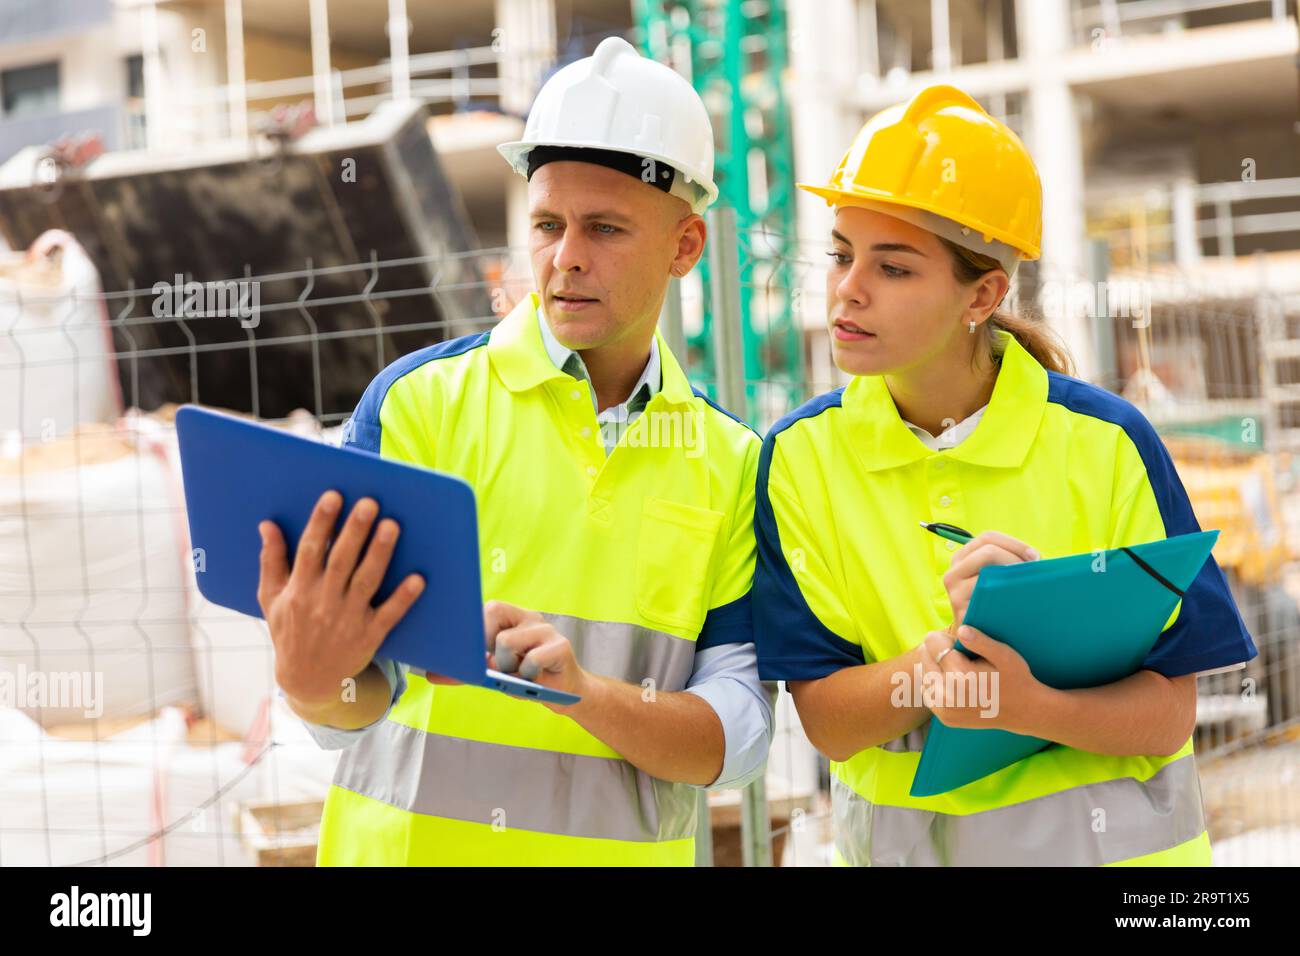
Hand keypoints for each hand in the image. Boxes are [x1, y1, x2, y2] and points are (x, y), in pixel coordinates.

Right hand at [257, 490, 427, 709]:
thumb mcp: (271, 598)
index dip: (321, 522)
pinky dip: (403, 598)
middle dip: (355, 531)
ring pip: (366, 582)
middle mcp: (322, 602)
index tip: (334, 496)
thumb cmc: (290, 631)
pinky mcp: (369, 636)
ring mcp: (347, 619)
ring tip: (392, 526)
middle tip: (370, 502)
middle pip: (341, 561)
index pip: (310, 550)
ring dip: (380, 554)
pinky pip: (388, 615)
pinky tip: (418, 579)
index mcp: (298, 590)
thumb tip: (267, 525)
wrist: (308, 681)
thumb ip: (271, 560)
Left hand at [484, 600, 589, 709]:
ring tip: (521, 673)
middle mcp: (530, 618)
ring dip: (507, 665)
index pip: (490, 607)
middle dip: (488, 644)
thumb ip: (480, 664)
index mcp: (515, 618)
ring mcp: (547, 630)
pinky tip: (535, 677)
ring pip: (506, 640)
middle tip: (502, 664)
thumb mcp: (499, 671)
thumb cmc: (528, 679)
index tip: (478, 652)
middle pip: (493, 613)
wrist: (563, 693)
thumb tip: (450, 670)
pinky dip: (526, 674)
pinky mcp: (561, 646)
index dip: (477, 628)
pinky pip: (531, 659)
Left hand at [918, 625, 1044, 731]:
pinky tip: (957, 683)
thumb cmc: (1015, 677)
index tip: (959, 642)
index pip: (932, 642)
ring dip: (936, 667)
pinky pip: (929, 691)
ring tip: (961, 670)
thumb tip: (960, 630)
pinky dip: (938, 684)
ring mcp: (944, 709)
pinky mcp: (944, 717)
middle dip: (939, 651)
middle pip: (925, 657)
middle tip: (962, 657)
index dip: (944, 637)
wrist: (1024, 711)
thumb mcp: (1004, 654)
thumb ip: (980, 641)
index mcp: (961, 676)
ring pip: (925, 674)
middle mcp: (948, 695)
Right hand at [943, 531, 1038, 630]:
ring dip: (1013, 576)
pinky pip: (988, 597)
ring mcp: (954, 593)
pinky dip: (1009, 597)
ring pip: (988, 572)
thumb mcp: (995, 578)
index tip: (1036, 557)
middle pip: (988, 550)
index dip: (1014, 544)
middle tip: (1034, 572)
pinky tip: (1022, 603)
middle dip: (1015, 558)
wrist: (980, 641)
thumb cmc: (996, 604)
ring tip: (1028, 587)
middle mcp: (952, 573)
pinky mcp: (962, 612)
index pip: (987, 538)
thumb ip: (1007, 561)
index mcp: (961, 559)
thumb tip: (1036, 559)